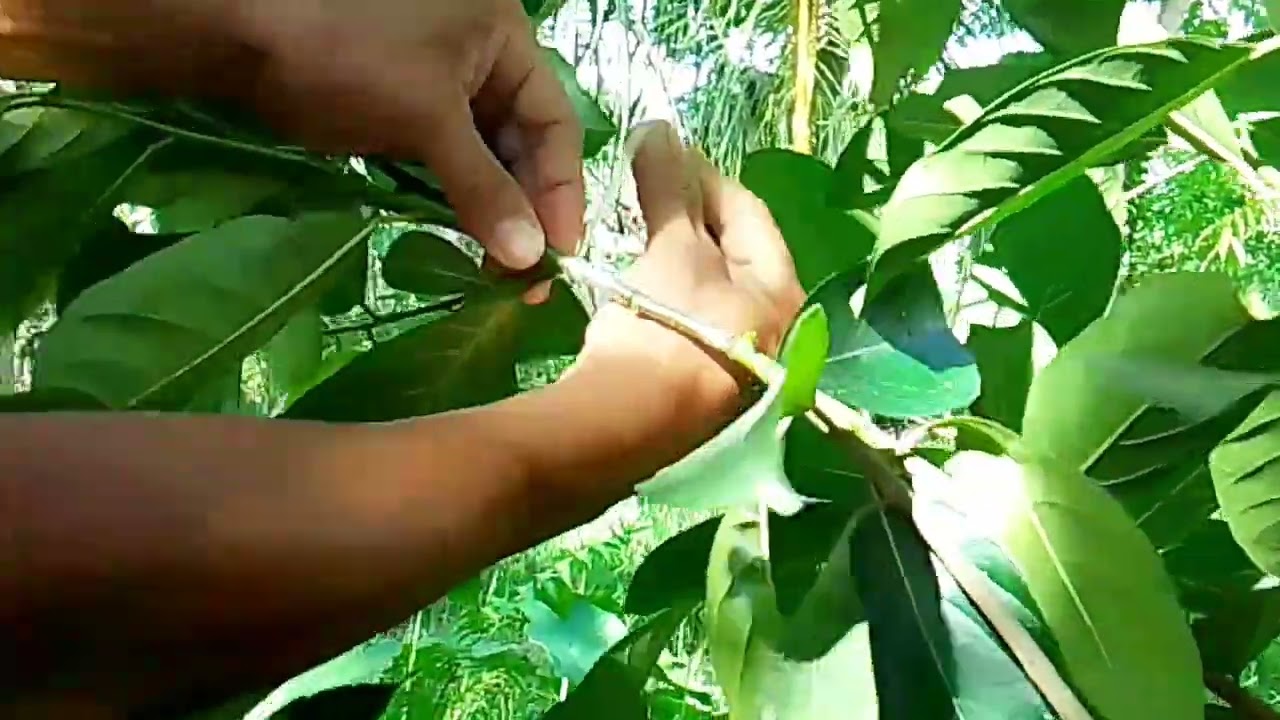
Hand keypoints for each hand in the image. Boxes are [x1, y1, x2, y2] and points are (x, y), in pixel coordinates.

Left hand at [227, 0, 583, 270]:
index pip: (554, 121)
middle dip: (526, 209)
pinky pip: (444, 162)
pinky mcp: (401, 110)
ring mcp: (439, 82)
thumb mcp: (425, 118)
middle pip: (522, 143)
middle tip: (527, 278)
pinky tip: (463, 242)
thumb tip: (531, 258)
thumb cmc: (346, 55)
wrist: (236, 32)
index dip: (561, 189)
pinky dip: (454, 201)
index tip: (557, 252)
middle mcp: (480, 55)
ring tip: (496, 272)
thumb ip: (482, 187)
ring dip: (492, 213)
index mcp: (503, 34)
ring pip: (483, 158)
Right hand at [575, 121, 804, 463]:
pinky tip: (638, 284)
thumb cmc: (666, 327)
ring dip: (677, 254)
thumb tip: (659, 129)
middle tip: (646, 191)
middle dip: (689, 216)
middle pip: (734, 251)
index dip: (703, 175)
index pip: (748, 211)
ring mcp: (743, 360)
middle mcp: (775, 327)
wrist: (627, 427)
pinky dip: (669, 293)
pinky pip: (693, 319)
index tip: (662, 153)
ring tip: (637, 232)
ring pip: (711, 286)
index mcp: (782, 290)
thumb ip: (669, 188)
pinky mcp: (706, 383)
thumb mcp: (671, 247)